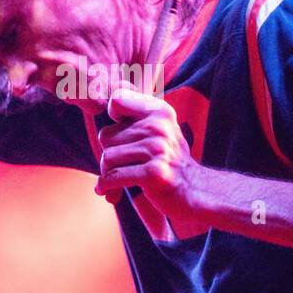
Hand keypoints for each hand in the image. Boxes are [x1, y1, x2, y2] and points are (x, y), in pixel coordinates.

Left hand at [94, 86, 205, 235]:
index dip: (113, 116)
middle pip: (106, 135)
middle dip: (109, 154)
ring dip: (108, 174)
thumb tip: (96, 99)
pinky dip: (107, 187)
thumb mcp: (159, 131)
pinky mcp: (154, 173)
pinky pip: (113, 177)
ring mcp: (157, 149)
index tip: (121, 130)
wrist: (196, 192)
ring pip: (107, 158)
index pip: (117, 99)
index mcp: (160, 111)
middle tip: (123, 165)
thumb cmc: (169, 162)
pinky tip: (112, 193)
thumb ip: (135, 117)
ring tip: (120, 180)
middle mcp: (159, 127)